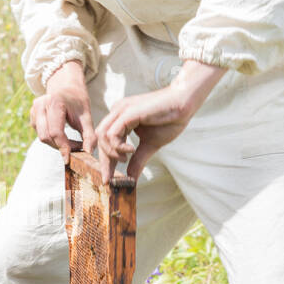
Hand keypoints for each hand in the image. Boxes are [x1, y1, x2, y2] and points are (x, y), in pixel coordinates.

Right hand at [30, 58, 97, 160]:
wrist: (68, 87)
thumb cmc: (78, 101)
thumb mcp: (87, 116)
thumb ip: (89, 135)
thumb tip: (88, 153)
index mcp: (54, 102)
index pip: (55, 132)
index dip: (63, 147)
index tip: (71, 157)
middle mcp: (41, 104)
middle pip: (46, 136)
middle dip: (60, 146)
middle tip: (75, 148)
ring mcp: (34, 109)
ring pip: (42, 136)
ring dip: (55, 144)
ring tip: (70, 143)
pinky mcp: (32, 115)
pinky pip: (39, 133)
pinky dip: (51, 139)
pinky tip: (62, 136)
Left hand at [96, 59, 225, 181]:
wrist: (183, 104)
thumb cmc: (169, 120)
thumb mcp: (150, 145)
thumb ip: (138, 159)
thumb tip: (131, 177)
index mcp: (121, 118)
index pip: (106, 141)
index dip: (106, 161)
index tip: (108, 179)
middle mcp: (117, 112)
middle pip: (100, 139)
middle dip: (104, 160)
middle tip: (110, 177)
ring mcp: (121, 110)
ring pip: (102, 135)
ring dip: (111, 152)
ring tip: (126, 158)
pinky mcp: (127, 112)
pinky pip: (112, 133)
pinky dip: (118, 146)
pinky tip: (130, 150)